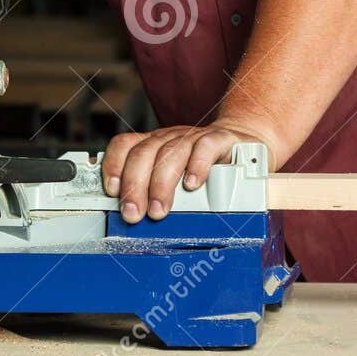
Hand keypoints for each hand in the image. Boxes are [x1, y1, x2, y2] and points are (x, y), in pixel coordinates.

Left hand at [101, 120, 276, 222]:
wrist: (244, 142)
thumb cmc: (204, 166)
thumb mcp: (174, 175)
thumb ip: (154, 190)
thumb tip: (131, 217)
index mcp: (155, 144)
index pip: (126, 145)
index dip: (114, 165)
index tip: (112, 192)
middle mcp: (172, 138)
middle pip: (145, 152)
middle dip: (135, 185)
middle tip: (134, 214)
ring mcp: (195, 137)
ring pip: (172, 152)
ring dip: (161, 183)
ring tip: (160, 210)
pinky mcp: (221, 140)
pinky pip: (206, 147)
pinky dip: (197, 165)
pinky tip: (193, 184)